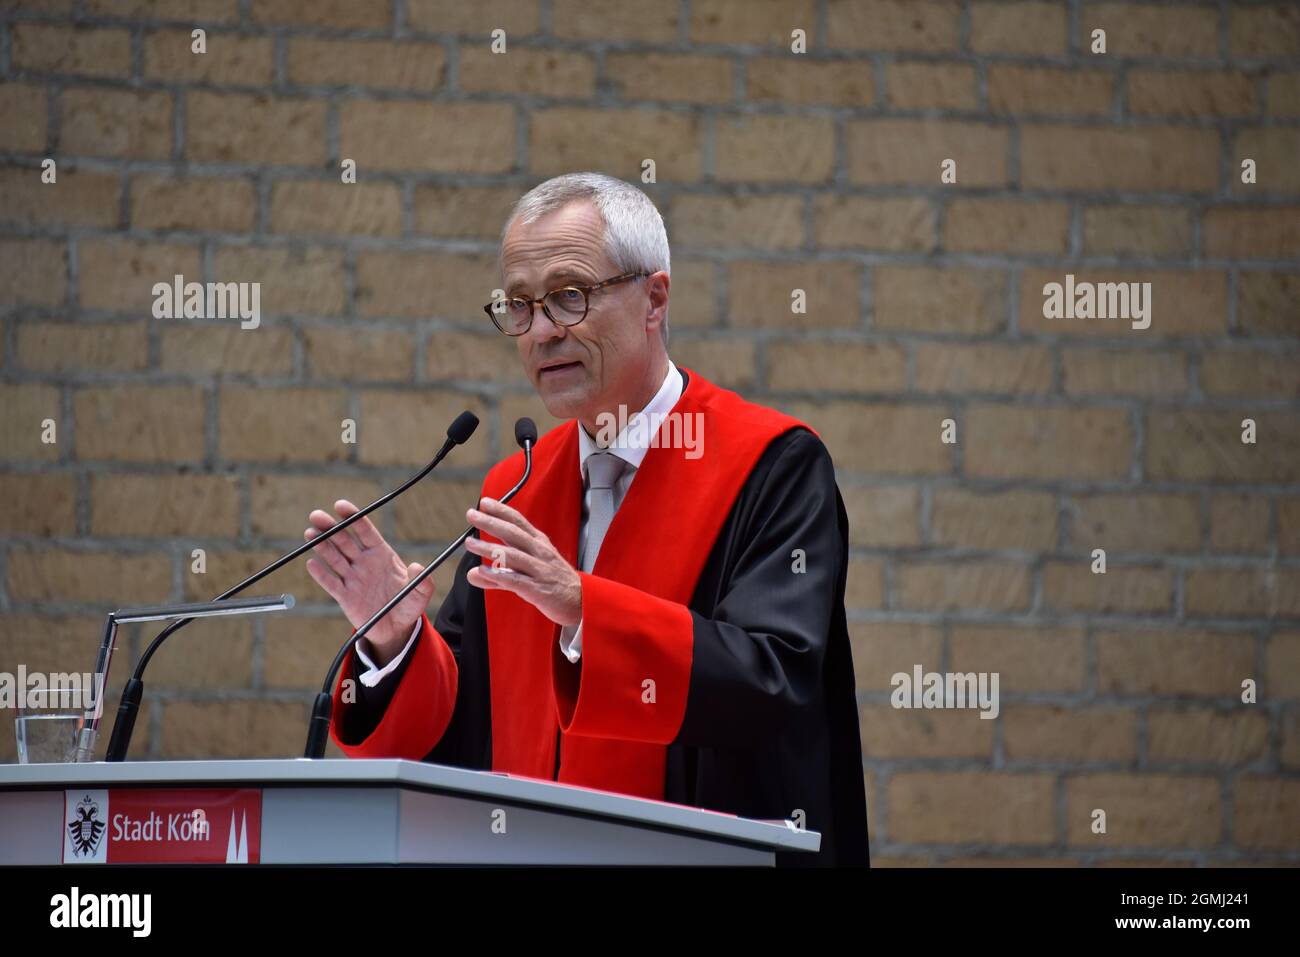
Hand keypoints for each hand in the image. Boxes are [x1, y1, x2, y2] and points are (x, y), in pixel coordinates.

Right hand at [303, 499, 435, 665]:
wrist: (397, 628)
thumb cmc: (408, 603)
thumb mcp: (421, 593)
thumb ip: (422, 580)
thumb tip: (418, 566)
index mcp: (381, 554)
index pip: (365, 531)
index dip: (354, 518)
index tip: (340, 506)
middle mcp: (364, 562)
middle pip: (344, 541)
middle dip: (331, 528)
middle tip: (316, 516)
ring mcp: (353, 578)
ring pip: (334, 558)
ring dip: (322, 546)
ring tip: (310, 533)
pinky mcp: (345, 596)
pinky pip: (331, 583)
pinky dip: (321, 574)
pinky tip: (312, 564)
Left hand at [463, 497, 581, 626]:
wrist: (582, 602)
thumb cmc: (554, 583)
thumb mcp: (529, 572)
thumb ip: (498, 574)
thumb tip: (472, 574)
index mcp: (539, 544)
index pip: (518, 522)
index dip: (502, 510)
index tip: (485, 502)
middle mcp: (540, 553)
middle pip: (513, 533)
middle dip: (491, 522)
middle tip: (471, 514)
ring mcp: (539, 570)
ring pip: (512, 555)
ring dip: (490, 548)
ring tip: (470, 543)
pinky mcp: (538, 589)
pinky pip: (515, 580)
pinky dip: (498, 575)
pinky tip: (482, 571)